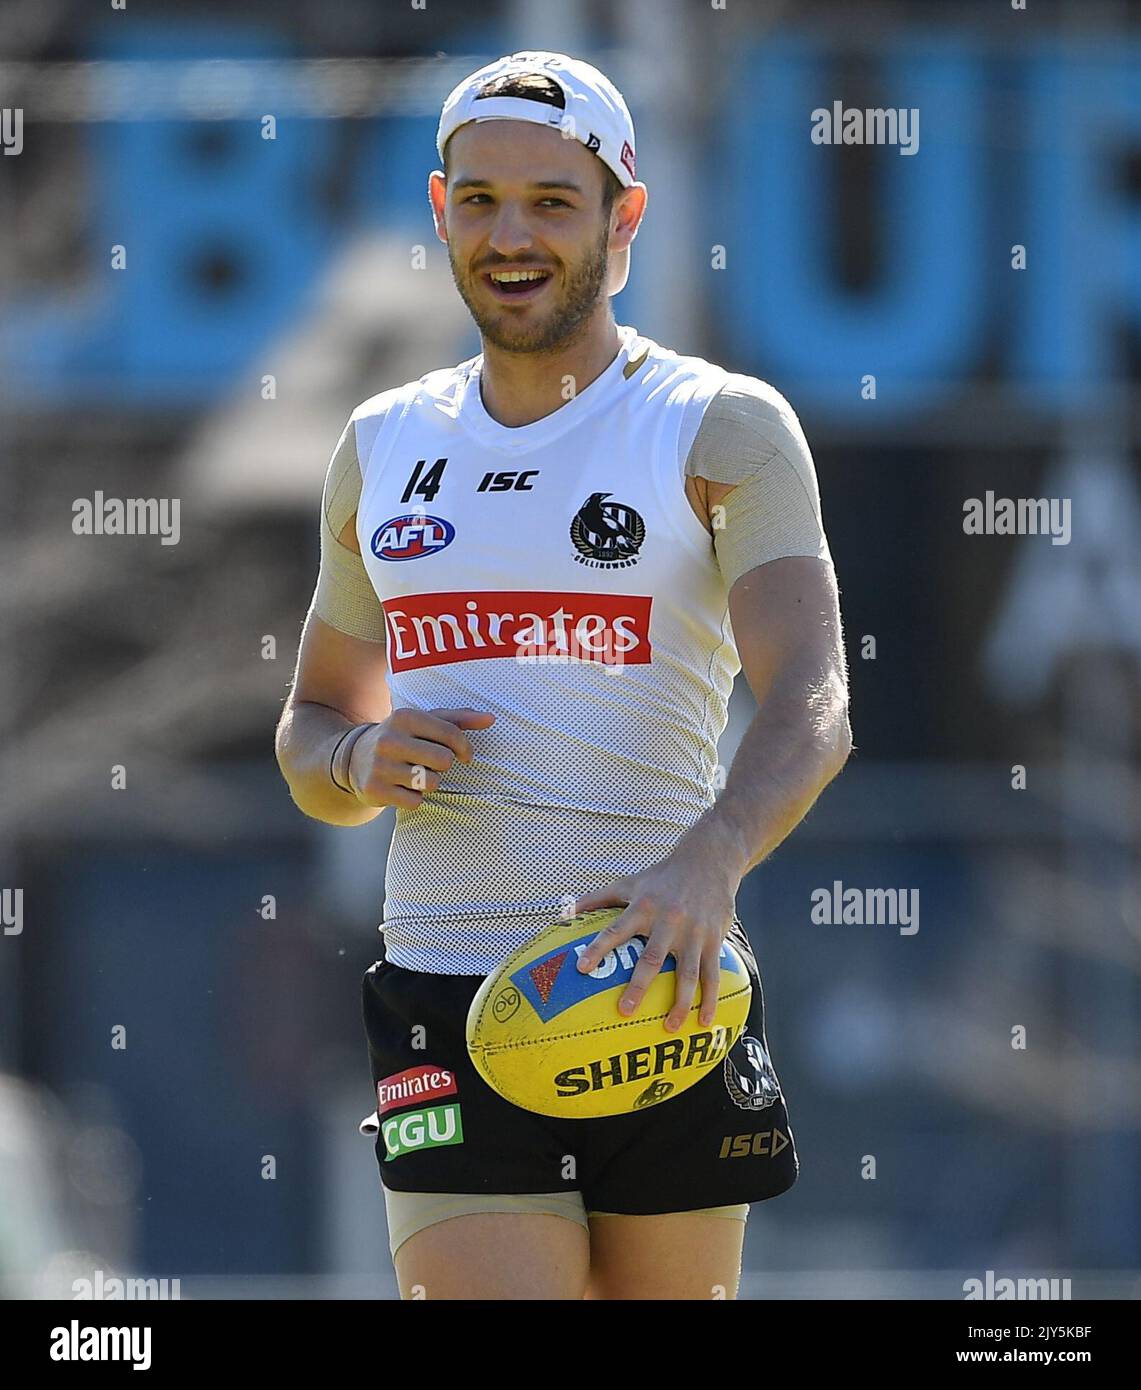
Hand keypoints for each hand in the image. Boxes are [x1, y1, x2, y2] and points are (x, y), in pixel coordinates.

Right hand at [348, 707, 493, 809]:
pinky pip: (415, 802)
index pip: (451, 734)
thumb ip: (458, 719)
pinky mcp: (374, 790)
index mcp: (404, 717)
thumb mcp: (424, 722)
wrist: (355, 757)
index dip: (464, 748)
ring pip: (430, 783)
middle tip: (431, 763)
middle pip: (443, 761)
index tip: (464, 755)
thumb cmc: (402, 737)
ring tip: (416, 774)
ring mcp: (380, 766)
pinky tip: (402, 787)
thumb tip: (491, 719)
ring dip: (429, 782)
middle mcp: (389, 740)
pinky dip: (414, 798)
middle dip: (443, 765)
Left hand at [573, 854, 736, 1030]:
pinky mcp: (713, 940)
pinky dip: (710, 1000)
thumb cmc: (661, 877)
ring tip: (669, 1027)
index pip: (616, 929)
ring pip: (687, 973)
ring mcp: (693, 932)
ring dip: (679, 1002)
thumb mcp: (629, 883)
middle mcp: (668, 920)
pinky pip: (712, 974)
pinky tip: (704, 1022)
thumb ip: (596, 899)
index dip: (598, 948)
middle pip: (652, 958)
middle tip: (625, 1011)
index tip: (582, 969)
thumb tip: (562, 913)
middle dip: (639, 985)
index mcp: (643, 907)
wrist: (708, 861)